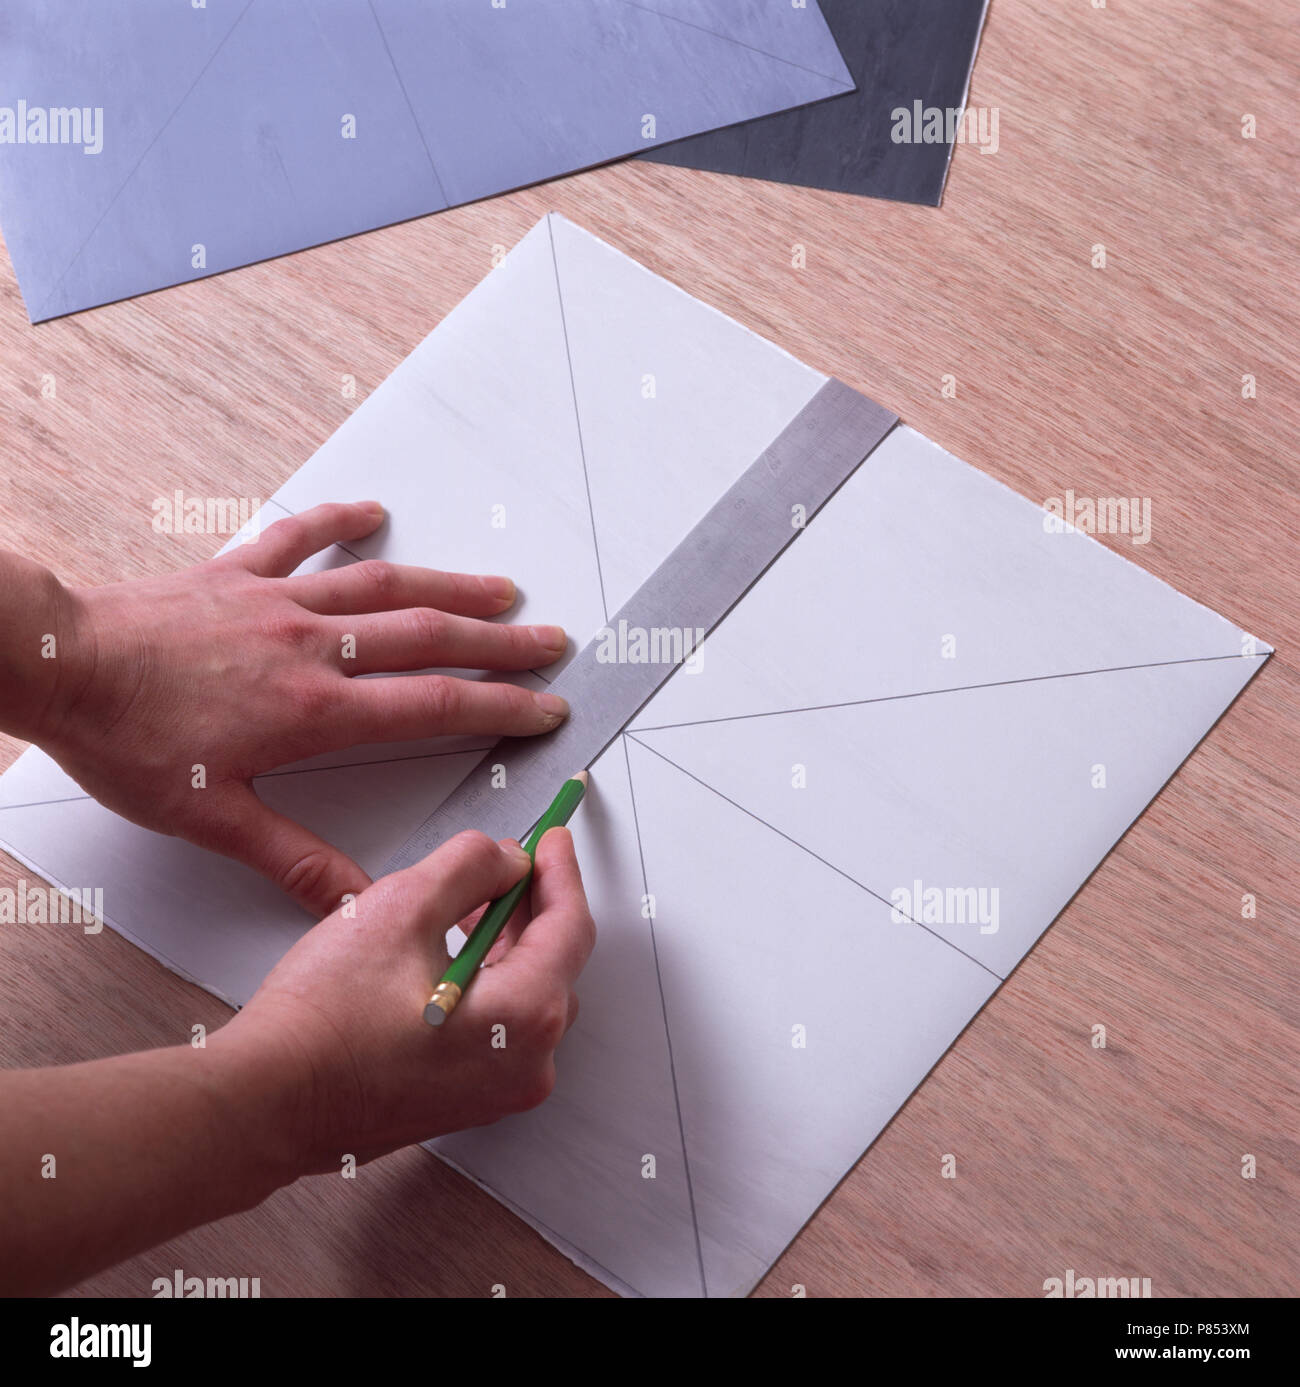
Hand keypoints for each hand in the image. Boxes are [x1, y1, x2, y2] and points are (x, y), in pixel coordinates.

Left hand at [28, 501, 570, 915]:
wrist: (60, 663)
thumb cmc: (127, 739)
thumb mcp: (211, 818)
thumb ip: (293, 858)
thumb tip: (355, 901)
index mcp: (314, 709)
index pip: (432, 706)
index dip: (499, 708)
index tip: (545, 708)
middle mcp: (312, 646)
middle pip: (429, 638)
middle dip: (500, 644)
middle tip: (551, 644)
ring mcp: (280, 600)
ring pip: (385, 586)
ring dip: (449, 587)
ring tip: (499, 590)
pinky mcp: (239, 572)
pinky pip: (302, 537)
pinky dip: (341, 522)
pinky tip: (374, 513)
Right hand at [214, 827, 595, 1173]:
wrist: (266, 1101)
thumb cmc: (324, 1022)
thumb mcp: (404, 906)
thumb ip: (472, 867)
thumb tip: (506, 861)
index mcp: (525, 1018)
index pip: (571, 926)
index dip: (560, 870)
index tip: (550, 839)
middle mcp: (525, 1066)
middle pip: (554, 962)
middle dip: (531, 906)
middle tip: (506, 864)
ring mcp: (496, 1092)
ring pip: (525, 995)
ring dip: (504, 943)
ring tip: (465, 904)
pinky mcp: (464, 1100)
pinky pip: (498, 1027)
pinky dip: (486, 982)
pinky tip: (447, 953)